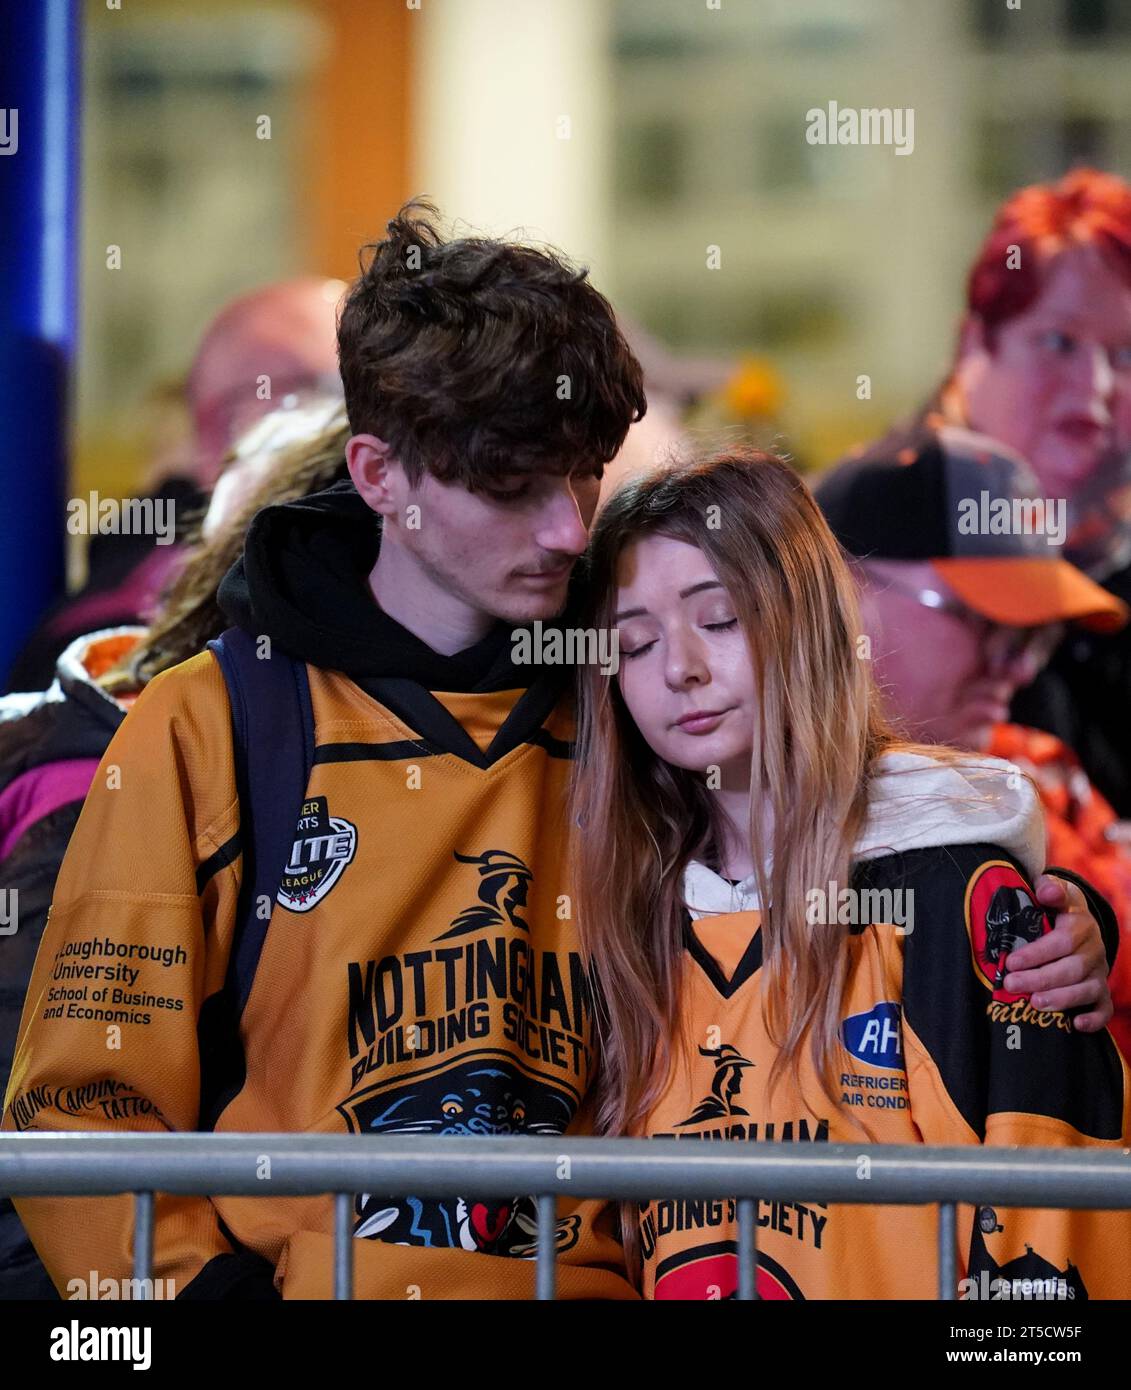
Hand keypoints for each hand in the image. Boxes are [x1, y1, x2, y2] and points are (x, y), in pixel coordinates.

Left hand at [1001, 874, 1111, 1032]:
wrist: (1077, 920)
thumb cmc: (1056, 908)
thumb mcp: (1052, 890)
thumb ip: (1049, 888)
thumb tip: (1046, 892)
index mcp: (1080, 925)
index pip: (1062, 941)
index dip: (1036, 953)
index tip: (1010, 961)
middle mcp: (1093, 950)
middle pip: (1071, 969)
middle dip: (1040, 979)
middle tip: (1010, 984)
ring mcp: (1099, 972)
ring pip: (1087, 990)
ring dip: (1061, 999)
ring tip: (1035, 1003)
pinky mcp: (1102, 991)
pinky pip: (1105, 1008)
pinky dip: (1094, 1019)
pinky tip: (1076, 1025)